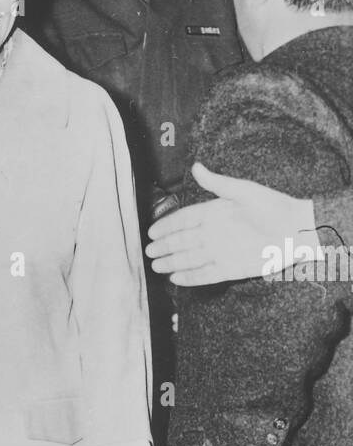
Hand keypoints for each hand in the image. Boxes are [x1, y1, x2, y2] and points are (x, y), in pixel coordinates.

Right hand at [145, 162, 317, 285]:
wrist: (296, 230)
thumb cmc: (272, 206)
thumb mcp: (243, 191)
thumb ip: (217, 183)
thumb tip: (196, 166)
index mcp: (215, 212)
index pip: (184, 220)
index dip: (167, 225)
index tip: (151, 231)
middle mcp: (214, 234)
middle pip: (183, 241)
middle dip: (165, 246)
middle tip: (149, 251)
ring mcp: (221, 252)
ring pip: (190, 259)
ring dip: (173, 262)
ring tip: (156, 266)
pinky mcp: (230, 269)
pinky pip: (206, 274)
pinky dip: (191, 277)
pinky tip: (176, 278)